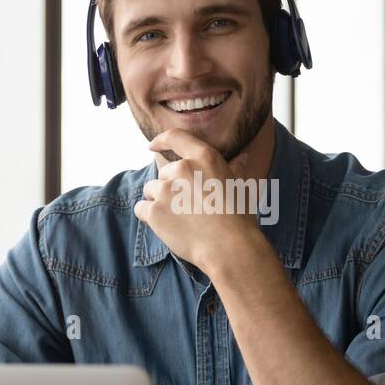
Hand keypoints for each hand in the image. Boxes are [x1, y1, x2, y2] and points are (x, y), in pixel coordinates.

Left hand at [134, 129, 265, 275]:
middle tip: (186, 206)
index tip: (153, 145)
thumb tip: (243, 156)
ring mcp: (166, 190)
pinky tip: (166, 226)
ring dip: (158, 201)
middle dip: (169, 187)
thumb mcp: (240, 186)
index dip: (161, 140)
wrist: (230, 247)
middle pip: (162, 173)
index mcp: (204, 157)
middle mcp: (182, 169)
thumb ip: (235, 168)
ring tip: (177, 218)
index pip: (175, 137)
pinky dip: (149, 216)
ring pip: (150, 190)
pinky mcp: (154, 211)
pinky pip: (141, 208)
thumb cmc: (240, 217)